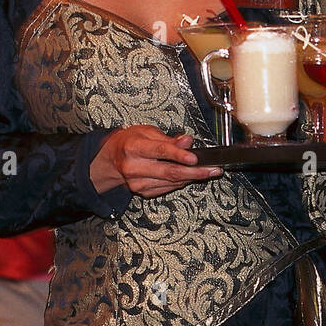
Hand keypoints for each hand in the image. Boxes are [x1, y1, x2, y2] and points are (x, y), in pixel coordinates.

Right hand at [89, 125, 222, 197]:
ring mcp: (137, 183)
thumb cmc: (129, 142)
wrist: (111, 159)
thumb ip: (168, 139)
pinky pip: (167, 188)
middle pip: (169, 172)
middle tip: (213, 169)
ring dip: (192, 178)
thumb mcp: (146, 132)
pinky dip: (181, 182)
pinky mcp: (143, 192)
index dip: (179, 155)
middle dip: (195, 172)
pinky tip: (191, 176)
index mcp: (133, 148)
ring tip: (208, 171)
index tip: (195, 158)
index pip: (159, 151)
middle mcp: (133, 167)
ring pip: (171, 182)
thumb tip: (187, 141)